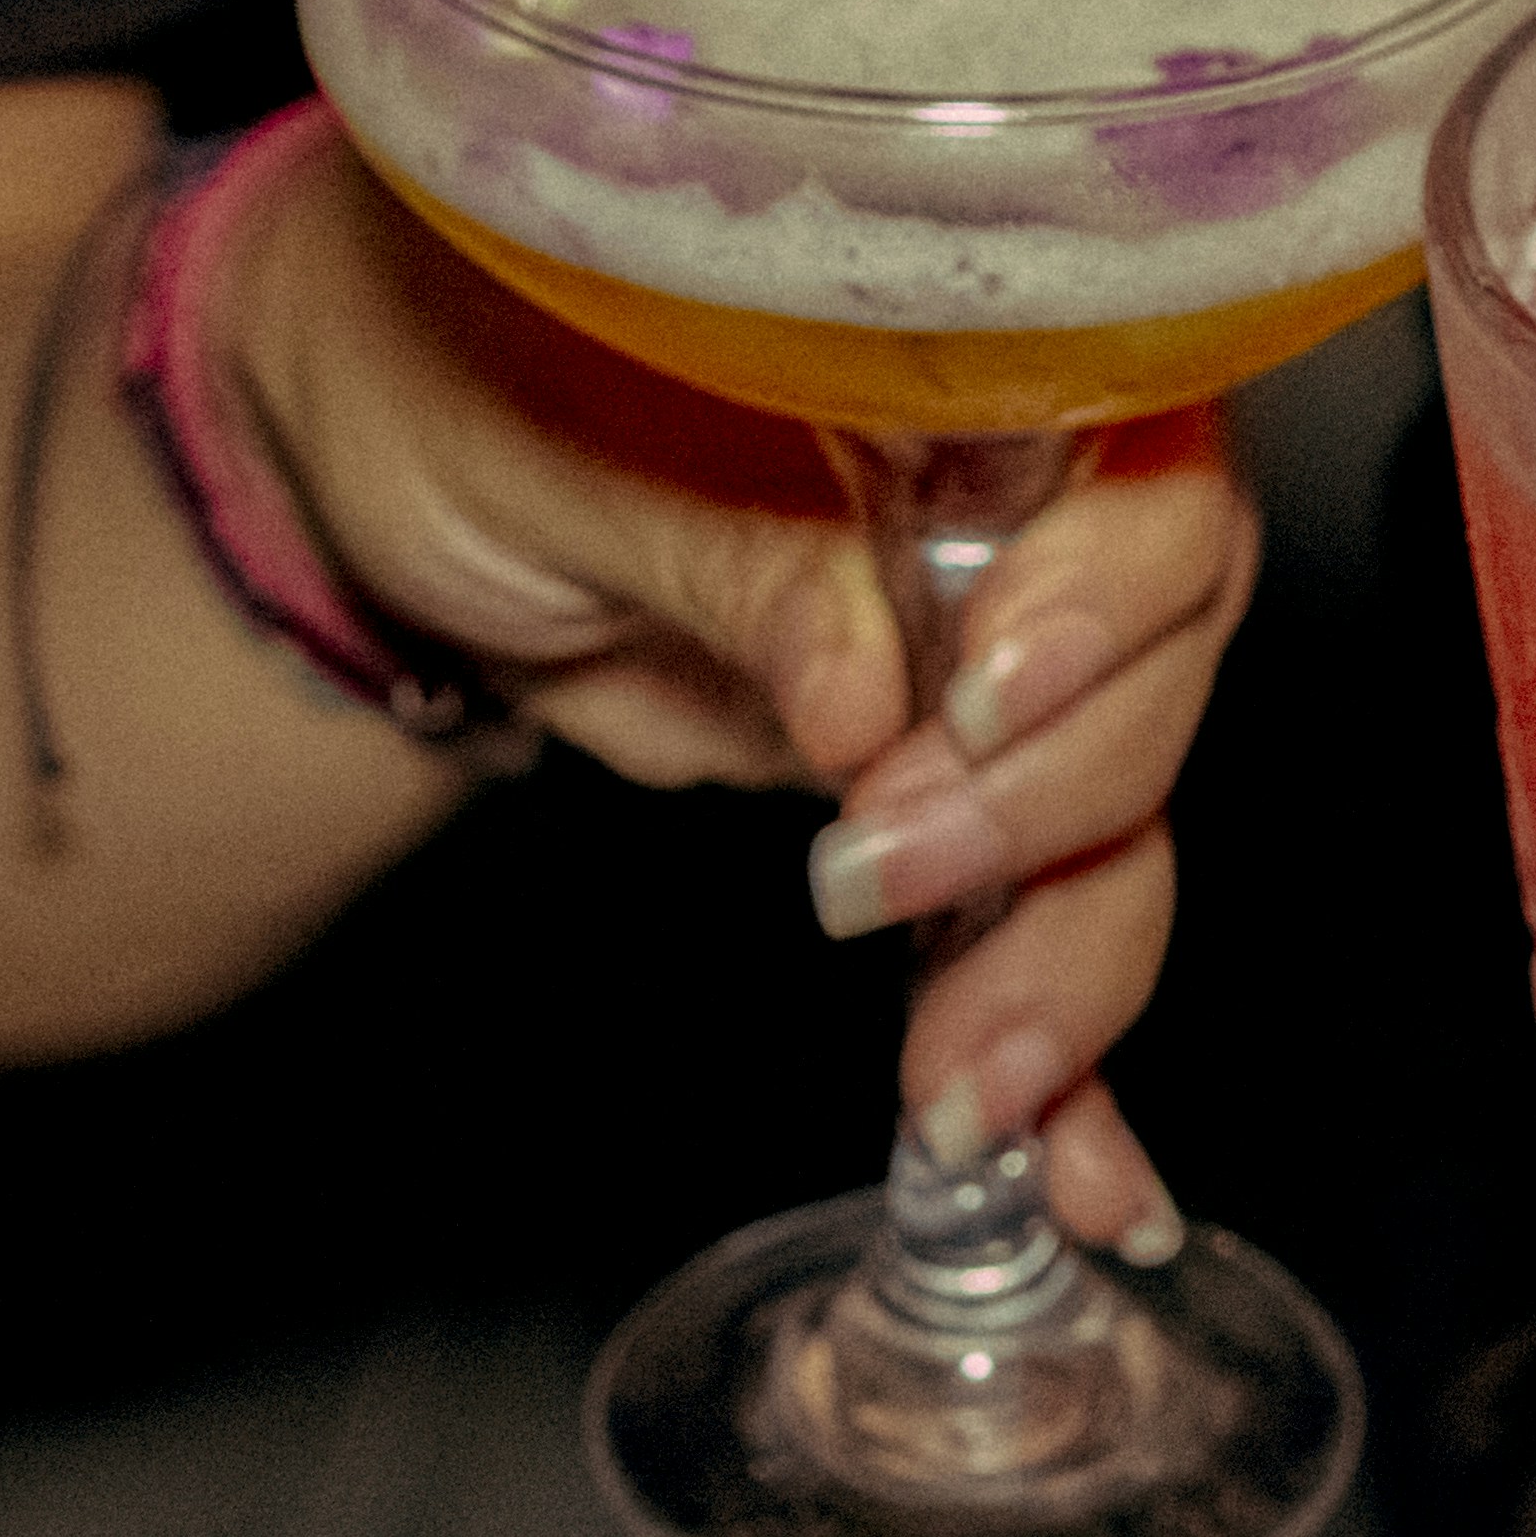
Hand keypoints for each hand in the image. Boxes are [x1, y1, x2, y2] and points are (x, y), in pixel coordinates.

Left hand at [220, 118, 1253, 1247]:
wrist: (375, 473)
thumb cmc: (457, 370)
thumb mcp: (564, 441)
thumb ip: (732, 545)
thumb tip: (858, 691)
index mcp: (978, 360)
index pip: (1141, 462)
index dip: (1107, 591)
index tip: (983, 691)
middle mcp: (1024, 508)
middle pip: (1159, 667)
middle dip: (1054, 807)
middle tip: (889, 874)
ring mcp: (994, 668)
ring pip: (1116, 824)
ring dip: (1062, 971)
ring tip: (965, 1093)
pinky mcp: (947, 804)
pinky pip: (1040, 932)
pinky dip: (1068, 1067)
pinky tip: (1084, 1176)